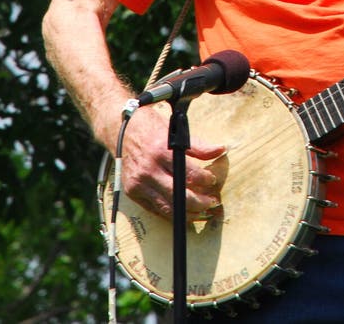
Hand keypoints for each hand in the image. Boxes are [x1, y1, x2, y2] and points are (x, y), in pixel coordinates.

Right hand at [120, 105, 225, 219]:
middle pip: (178, 195)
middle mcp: (148, 170)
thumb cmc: (152, 129)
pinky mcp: (132, 193)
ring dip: (187, 213)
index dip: (204, 180)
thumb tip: (221, 150)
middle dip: (199, 202)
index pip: (188, 174)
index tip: (212, 180)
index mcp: (161, 152)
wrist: (123, 130)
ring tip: (202, 211)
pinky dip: (171, 213)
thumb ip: (199, 147)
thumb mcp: (177, 133)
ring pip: (167, 207)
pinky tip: (184, 212)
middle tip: (212, 202)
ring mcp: (138, 184)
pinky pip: (154, 209)